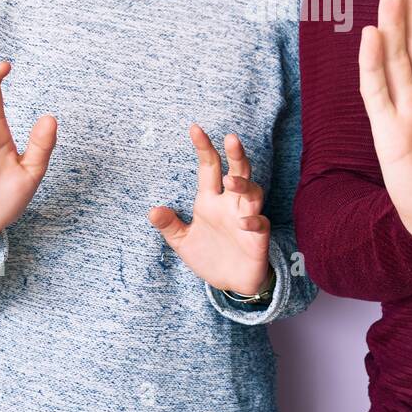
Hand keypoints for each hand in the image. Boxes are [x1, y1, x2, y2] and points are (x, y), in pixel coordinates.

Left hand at [148, 124, 272, 296]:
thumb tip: (152, 210)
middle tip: (231, 138)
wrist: (231, 283)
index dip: (204, 148)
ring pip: (252, 193)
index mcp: (210, 200)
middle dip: (236, 154)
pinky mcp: (258, 237)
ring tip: (231, 181)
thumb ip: (169, 225)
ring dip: (244, 185)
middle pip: (237, 171)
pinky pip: (259, 223)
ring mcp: (246, 218)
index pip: (209, 168)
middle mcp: (230, 204)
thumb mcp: (182, 242)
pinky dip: (253, 221)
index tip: (195, 128)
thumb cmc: (209, 256)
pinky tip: (243, 222)